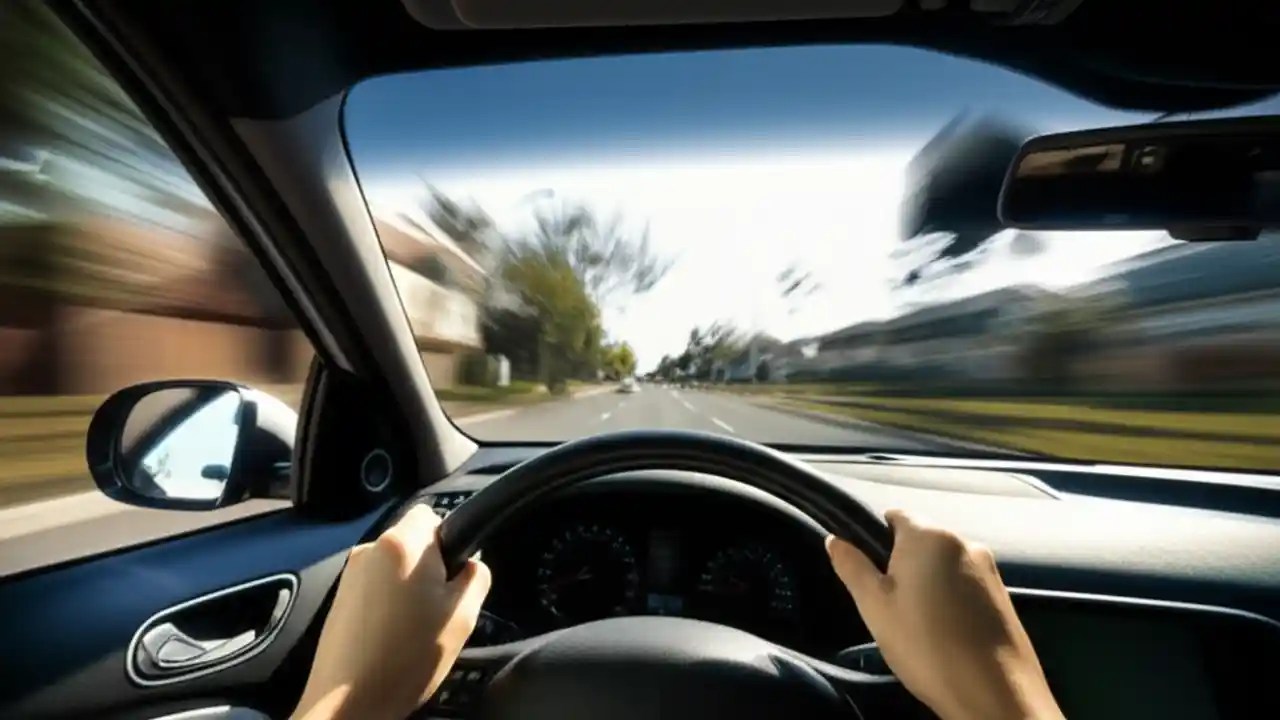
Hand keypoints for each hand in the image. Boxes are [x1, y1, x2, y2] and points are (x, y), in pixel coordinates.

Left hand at [292, 505, 490, 719]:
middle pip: (412, 542)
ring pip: (394, 567)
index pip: (434, 514)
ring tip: (414, 629)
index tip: (454, 576)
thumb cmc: (407, 657)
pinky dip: (388, 605)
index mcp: (401, 543)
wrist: (348, 703)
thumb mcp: (462, 616)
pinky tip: (393, 638)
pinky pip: (375, 588)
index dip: (450, 542)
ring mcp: (349, 575)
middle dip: (429, 568)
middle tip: (438, 607)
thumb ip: (476, 577)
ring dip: (408, 588)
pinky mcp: (338, 600)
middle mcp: (369, 550)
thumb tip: (472, 564)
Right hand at [826, 510, 1063, 719]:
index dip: (876, 538)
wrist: (994, 693)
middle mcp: (964, 541)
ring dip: (928, 583)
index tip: (869, 572)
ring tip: (918, 623)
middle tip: (889, 604)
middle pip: (921, 541)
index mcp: (929, 536)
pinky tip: (945, 631)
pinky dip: (951, 599)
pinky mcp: (1004, 595)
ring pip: (944, 565)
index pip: (895, 515)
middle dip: (903, 563)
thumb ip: (853, 567)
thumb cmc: (926, 645)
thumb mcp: (875, 607)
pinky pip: (966, 584)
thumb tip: (834, 539)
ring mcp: (989, 568)